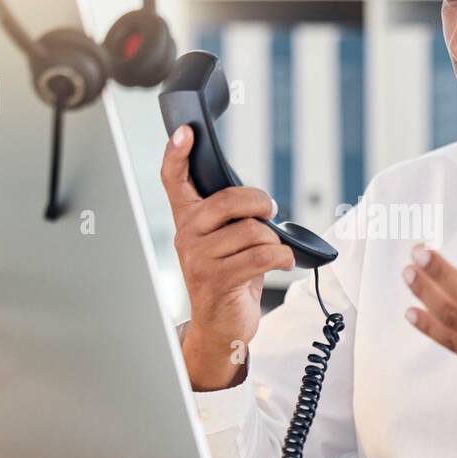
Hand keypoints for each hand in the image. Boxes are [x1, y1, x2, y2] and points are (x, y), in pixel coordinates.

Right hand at [161, 124, 294, 389]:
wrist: (222, 326)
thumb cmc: (230, 277)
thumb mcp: (226, 242)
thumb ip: (231, 216)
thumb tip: (260, 201)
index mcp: (187, 220)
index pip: (174, 180)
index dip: (178, 153)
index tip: (186, 131)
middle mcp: (187, 236)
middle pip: (229, 200)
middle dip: (260, 203)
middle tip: (269, 212)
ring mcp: (199, 259)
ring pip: (253, 231)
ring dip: (273, 241)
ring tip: (270, 252)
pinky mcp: (217, 280)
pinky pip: (263, 255)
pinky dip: (282, 257)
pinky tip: (282, 262)